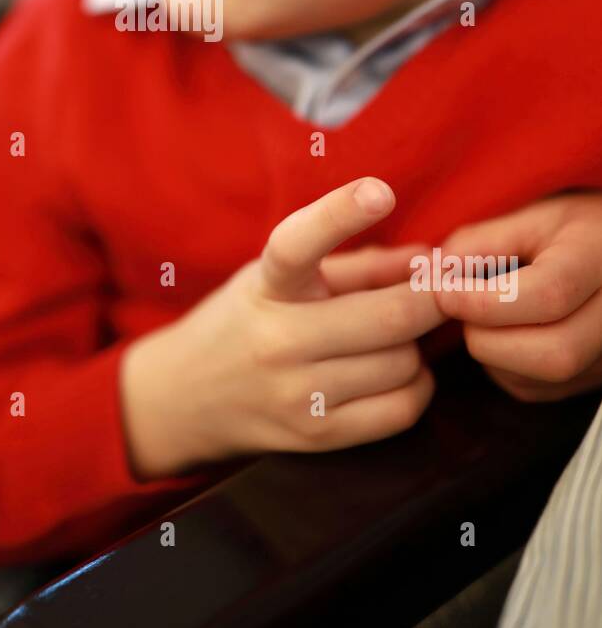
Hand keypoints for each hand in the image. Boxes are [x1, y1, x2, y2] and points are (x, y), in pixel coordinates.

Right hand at [119, 177, 445, 477]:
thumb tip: (427, 261)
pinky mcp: (317, 436)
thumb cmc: (246, 321)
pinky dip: (416, 386)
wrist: (184, 398)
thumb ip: (357, 265)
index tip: (379, 191)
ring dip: (417, 344)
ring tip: (398, 334)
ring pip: (403, 363)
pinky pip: (401, 409)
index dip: (341, 214)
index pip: (297, 244)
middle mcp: (276, 340)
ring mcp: (297, 395)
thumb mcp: (281, 278)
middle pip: (391, 316)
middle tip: (442, 287)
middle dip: (431, 297)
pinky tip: (399, 371)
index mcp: (266, 286)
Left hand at [433, 192, 601, 400]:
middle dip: (486, 335)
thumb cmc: (572, 231)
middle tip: (460, 305)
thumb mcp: (530, 218)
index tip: (442, 292)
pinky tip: (505, 331)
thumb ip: (480, 243)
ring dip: (490, 352)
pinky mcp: (593, 380)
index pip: (549, 295)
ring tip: (483, 313)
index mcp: (600, 258)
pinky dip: (502, 366)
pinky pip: (534, 389)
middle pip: (552, 353)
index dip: (485, 302)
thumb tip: (432, 276)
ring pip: (540, 379)